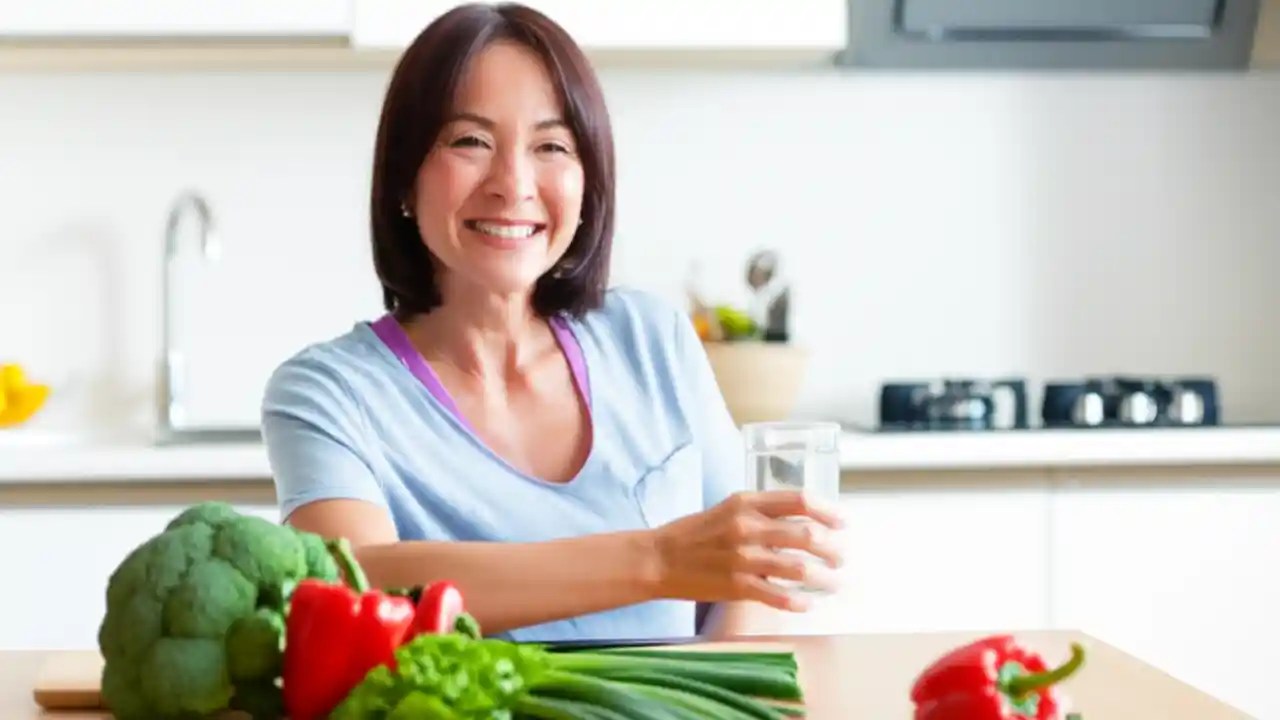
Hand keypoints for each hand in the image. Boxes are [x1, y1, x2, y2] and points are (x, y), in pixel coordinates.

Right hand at [651, 490, 844, 611]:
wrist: (658, 559)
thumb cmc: (694, 534)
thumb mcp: (728, 509)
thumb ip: (761, 511)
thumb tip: (801, 520)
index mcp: (746, 502)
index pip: (799, 501)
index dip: (828, 511)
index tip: (843, 523)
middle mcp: (748, 527)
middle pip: (807, 535)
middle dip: (833, 549)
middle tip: (841, 558)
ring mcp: (743, 558)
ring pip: (799, 568)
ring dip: (824, 578)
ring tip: (834, 584)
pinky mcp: (737, 586)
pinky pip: (777, 595)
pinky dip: (798, 601)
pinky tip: (807, 604)